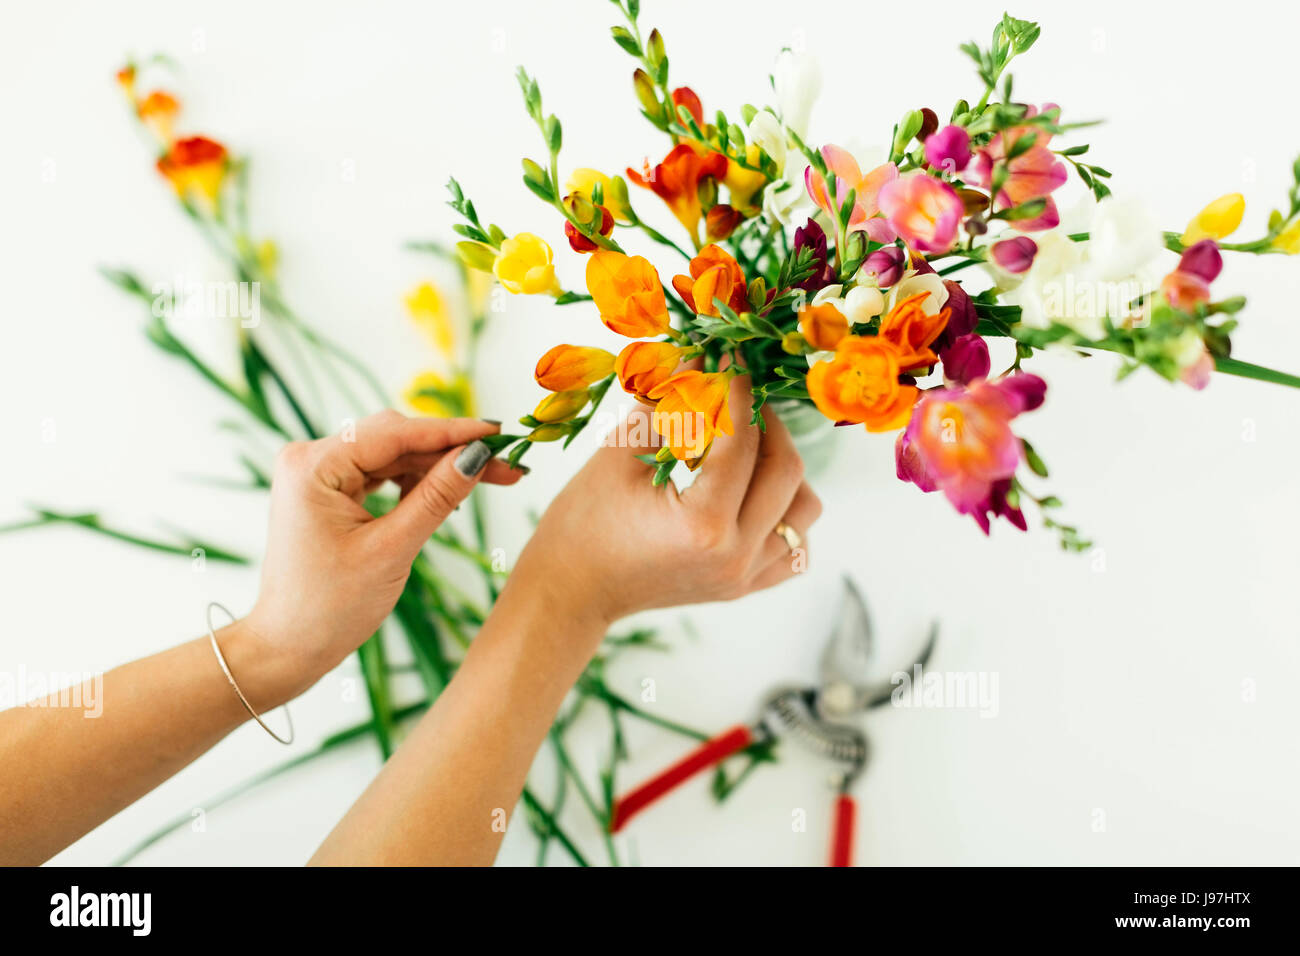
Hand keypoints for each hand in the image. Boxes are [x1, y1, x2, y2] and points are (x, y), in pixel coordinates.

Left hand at [240, 411, 523, 700]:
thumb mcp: (391, 551)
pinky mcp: (329, 489)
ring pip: (394, 454)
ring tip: (489, 478)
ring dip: (438, 466)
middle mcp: (311, 458)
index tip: (498, 433)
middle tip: (506, 463)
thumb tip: (477, 456)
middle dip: (452, 451)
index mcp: (313, 466)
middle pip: (397, 439)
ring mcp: (319, 473)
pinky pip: (383, 472)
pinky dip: (417, 481)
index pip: (395, 433)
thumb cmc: (329, 608)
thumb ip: (436, 498)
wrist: (289, 646)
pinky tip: (449, 492)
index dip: (452, 432)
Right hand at [509, 372, 820, 631]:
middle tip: (737, 396)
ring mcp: (743, 576)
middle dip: (765, 422)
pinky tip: (754, 492)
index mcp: (703, 525)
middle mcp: (735, 556)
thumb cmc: (582, 523)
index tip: (729, 358)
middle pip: (785, 471)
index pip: (741, 441)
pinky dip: (785, 513)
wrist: (570, 590)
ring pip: (802, 510)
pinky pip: (794, 547)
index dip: (737, 391)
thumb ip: (667, 402)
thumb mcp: (619, 454)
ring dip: (782, 468)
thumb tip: (700, 356)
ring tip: (747, 447)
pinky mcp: (743, 586)